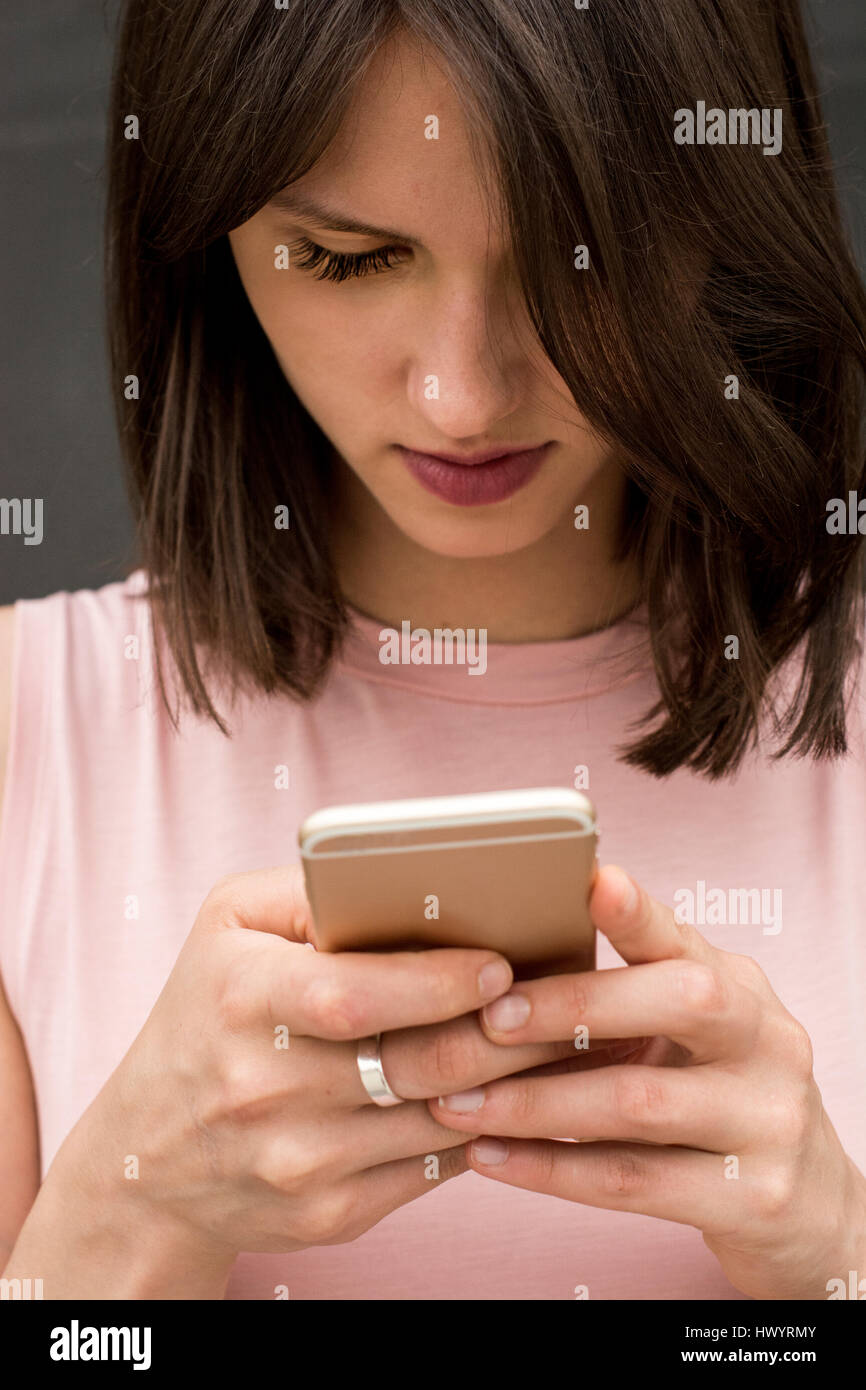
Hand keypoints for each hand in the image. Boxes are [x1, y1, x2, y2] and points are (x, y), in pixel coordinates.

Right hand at [60, 865, 595, 1283]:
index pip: (356, 995)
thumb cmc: (205, 1011)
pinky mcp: (329, 1214)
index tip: (502, 961)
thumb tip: (413, 878)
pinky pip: (431, 1167)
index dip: (439, 981)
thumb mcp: (229, 923)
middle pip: (419, 1062)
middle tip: (569, 1000)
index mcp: (244, 998)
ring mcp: (299, 1161)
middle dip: (509, 1030)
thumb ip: (312, 890)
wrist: (148, 1156)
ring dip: (515, 1082)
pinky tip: (520, 1097)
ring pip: (441, 1118)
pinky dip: (484, 1130)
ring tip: (566, 1042)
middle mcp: (266, 1088)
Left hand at [428, 863, 865, 1298]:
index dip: (639, 911)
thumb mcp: (696, 1034)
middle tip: (488, 1016)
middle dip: (575, 1005)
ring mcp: (769, 1122)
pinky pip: (631, 1183)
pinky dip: (550, 1168)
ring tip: (456, 1104)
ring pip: (638, 1103)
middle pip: (681, 1002)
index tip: (591, 881)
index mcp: (742, 989)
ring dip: (534, 1103)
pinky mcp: (754, 1199)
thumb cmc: (719, 1098)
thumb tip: (513, 950)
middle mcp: (768, 1042)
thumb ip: (633, 990)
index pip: (685, 937)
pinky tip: (489, 1157)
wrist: (809, 1206)